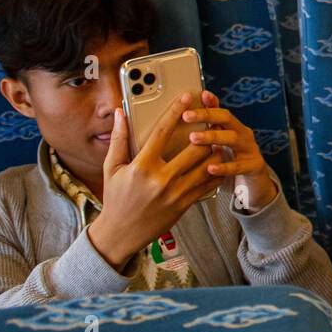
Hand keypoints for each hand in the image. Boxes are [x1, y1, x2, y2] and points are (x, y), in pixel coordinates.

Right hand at [87, 94, 219, 269]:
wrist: (121, 234)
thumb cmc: (115, 198)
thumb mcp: (112, 168)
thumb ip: (118, 139)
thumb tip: (120, 113)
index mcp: (142, 167)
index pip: (163, 132)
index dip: (176, 111)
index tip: (187, 97)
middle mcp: (161, 179)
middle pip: (194, 148)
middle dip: (206, 132)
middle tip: (211, 119)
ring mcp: (176, 193)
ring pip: (206, 166)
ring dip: (215, 150)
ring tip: (218, 138)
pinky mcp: (185, 204)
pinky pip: (207, 184)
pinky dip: (216, 170)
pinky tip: (218, 161)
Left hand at [184, 90, 276, 212]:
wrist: (256, 184)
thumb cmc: (235, 161)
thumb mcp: (223, 144)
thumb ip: (210, 129)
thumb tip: (190, 112)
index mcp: (234, 127)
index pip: (220, 110)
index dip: (209, 103)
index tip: (194, 97)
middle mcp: (243, 134)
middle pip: (227, 118)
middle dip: (206, 115)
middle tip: (186, 116)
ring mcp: (250, 149)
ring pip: (232, 138)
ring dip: (213, 136)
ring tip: (194, 138)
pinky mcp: (254, 166)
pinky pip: (239, 166)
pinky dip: (224, 167)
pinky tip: (211, 168)